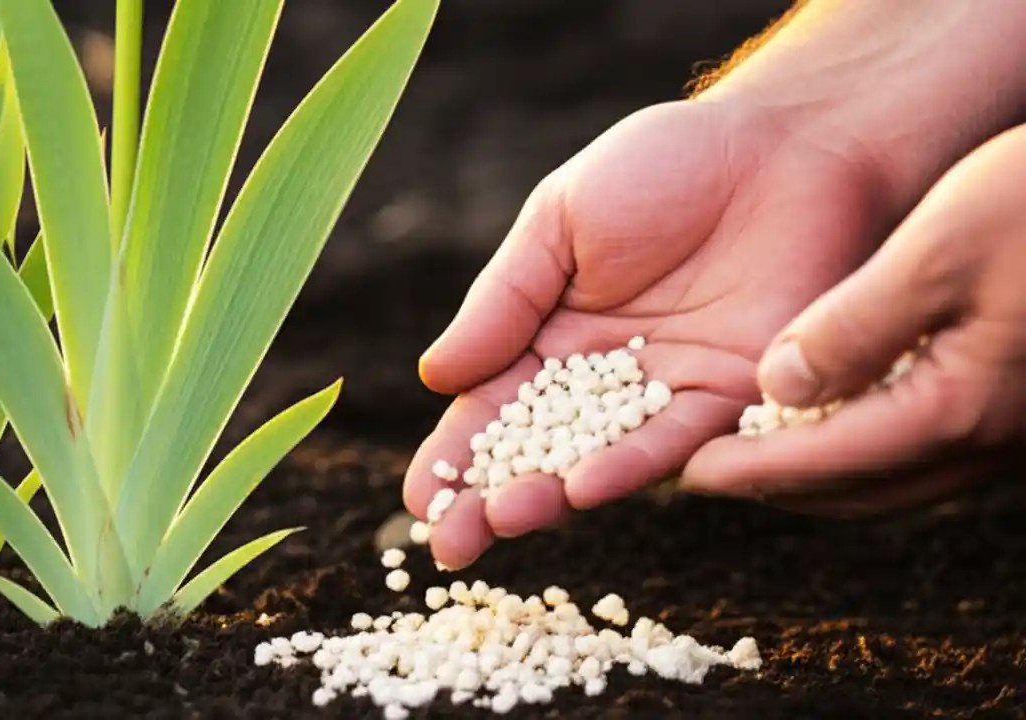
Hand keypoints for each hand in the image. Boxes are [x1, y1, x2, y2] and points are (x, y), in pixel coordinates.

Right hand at [404, 98, 885, 567]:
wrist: (786, 143)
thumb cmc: (663, 165)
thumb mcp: (559, 221)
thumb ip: (503, 301)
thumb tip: (434, 376)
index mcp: (551, 335)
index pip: (491, 409)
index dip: (454, 457)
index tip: (420, 501)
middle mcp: (604, 378)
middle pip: (537, 452)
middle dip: (491, 498)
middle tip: (450, 542)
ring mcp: (666, 392)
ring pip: (599, 459)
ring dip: (551, 493)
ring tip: (503, 519)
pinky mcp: (732, 395)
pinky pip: (675, 439)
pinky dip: (631, 464)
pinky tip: (583, 486)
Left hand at [685, 125, 1025, 515]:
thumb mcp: (943, 246)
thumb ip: (854, 325)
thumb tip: (773, 387)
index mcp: (954, 408)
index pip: (821, 463)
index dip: (745, 471)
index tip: (685, 472)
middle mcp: (986, 443)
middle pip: (854, 490)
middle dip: (776, 485)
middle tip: (710, 469)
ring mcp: (1012, 437)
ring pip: (892, 480)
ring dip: (819, 474)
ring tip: (759, 448)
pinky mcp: (1024, 416)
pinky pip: (929, 455)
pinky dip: (867, 449)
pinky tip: (840, 415)